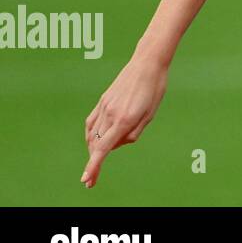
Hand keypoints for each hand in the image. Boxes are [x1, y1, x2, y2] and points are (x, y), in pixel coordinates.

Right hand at [81, 53, 168, 187]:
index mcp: (125, 119)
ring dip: (93, 150)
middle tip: (92, 180)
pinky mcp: (102, 100)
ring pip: (92, 135)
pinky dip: (91, 135)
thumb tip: (115, 145)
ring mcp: (104, 106)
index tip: (86, 180)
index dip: (94, 166)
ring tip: (96, 160)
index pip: (104, 149)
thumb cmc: (155, 89)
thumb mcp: (150, 114)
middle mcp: (111, 114)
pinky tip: (94, 141)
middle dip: (93, 163)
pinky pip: (91, 123)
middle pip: (97, 145)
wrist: (147, 63)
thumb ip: (133, 133)